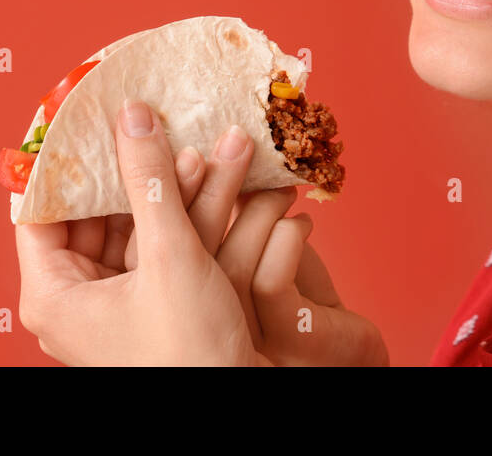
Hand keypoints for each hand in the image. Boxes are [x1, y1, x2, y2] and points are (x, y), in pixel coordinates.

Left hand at [15, 99, 268, 365]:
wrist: (239, 409)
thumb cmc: (189, 357)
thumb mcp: (170, 257)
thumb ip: (151, 181)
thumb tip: (133, 117)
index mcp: (54, 294)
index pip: (42, 208)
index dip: (66, 160)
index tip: (88, 116)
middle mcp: (80, 299)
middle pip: (101, 212)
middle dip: (142, 168)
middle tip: (162, 124)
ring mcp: (120, 302)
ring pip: (142, 225)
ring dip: (181, 186)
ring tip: (215, 144)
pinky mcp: (157, 304)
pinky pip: (168, 245)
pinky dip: (194, 214)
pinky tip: (227, 177)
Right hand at [181, 159, 389, 366]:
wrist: (343, 348)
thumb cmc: (291, 295)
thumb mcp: (248, 245)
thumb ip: (222, 209)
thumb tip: (203, 145)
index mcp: (178, 306)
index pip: (148, 251)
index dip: (161, 196)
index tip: (183, 147)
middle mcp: (199, 333)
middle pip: (181, 257)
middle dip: (203, 189)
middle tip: (229, 142)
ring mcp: (241, 345)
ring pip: (230, 266)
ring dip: (258, 212)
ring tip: (281, 190)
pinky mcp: (288, 345)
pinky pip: (272, 281)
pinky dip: (288, 239)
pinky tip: (302, 224)